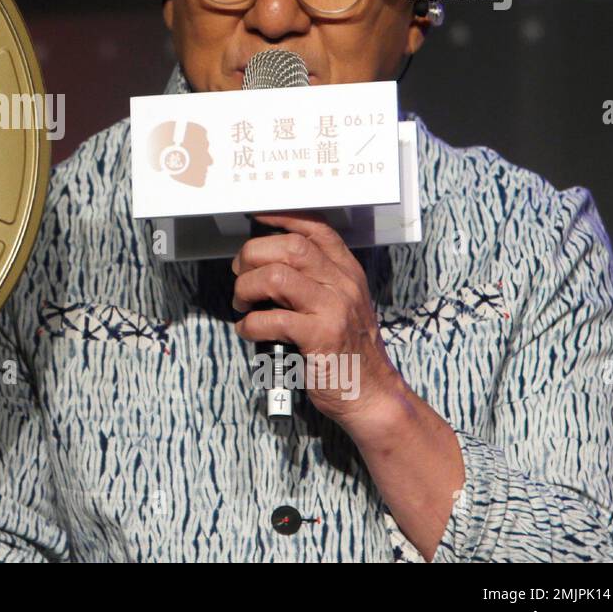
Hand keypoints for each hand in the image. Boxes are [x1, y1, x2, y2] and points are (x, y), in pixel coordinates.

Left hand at [230, 211, 405, 429]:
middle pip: (290, 247)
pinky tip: (248, 331)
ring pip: (276, 277)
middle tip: (240, 275)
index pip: (316, 230)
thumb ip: (314, 281)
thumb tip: (265, 263)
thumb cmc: (348, 351)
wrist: (372, 394)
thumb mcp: (341, 305)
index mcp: (347, 273)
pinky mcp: (320, 338)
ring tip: (243, 304)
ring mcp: (333, 310)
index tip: (257, 217)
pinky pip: (271, 320)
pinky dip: (249, 324)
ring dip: (246, 288)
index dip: (282, 218)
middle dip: (253, 255)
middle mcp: (342, 285)